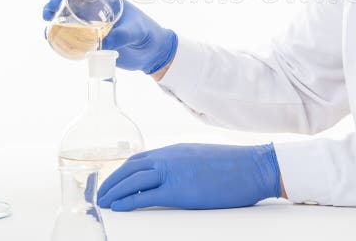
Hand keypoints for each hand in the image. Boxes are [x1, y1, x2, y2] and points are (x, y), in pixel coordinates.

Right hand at [43, 0, 177, 73]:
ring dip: (54, 19)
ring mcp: (94, 25)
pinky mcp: (92, 40)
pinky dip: (59, 35)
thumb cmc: (148, 35)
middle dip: (54, 2)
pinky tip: (51, 39)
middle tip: (48, 13)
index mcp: (109, 0)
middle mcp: (98, 10)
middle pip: (70, 0)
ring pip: (67, 17)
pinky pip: (71, 35)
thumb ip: (122, 36)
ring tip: (47, 26)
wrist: (153, 53)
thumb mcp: (136, 32)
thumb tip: (100, 44)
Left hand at [96, 143, 281, 210]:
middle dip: (112, 181)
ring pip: (133, 180)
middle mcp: (169, 157)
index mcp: (175, 149)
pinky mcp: (179, 191)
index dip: (122, 171)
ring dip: (115, 191)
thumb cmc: (234, 166)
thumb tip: (171, 177)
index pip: (139, 159)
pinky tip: (119, 207)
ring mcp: (173, 172)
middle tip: (101, 193)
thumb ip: (183, 164)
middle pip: (130, 168)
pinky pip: (145, 196)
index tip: (113, 181)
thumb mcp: (202, 158)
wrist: (254, 167)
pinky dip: (128, 201)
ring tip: (104, 202)